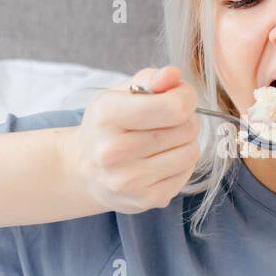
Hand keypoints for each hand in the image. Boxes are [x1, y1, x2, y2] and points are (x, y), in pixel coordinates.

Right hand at [75, 65, 200, 213]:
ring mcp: (128, 180)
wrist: (84, 169)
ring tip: (166, 140)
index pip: (174, 107)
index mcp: (106, 115)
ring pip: (191, 153)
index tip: (179, 96)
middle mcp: (112, 151)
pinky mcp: (145, 200)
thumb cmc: (109, 124)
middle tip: (169, 121)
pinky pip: (186, 174)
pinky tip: (161, 160)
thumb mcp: (122, 93)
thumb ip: (151, 79)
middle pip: (186, 129)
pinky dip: (181, 164)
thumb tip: (173, 75)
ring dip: (186, 142)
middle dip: (186, 120)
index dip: (186, 97)